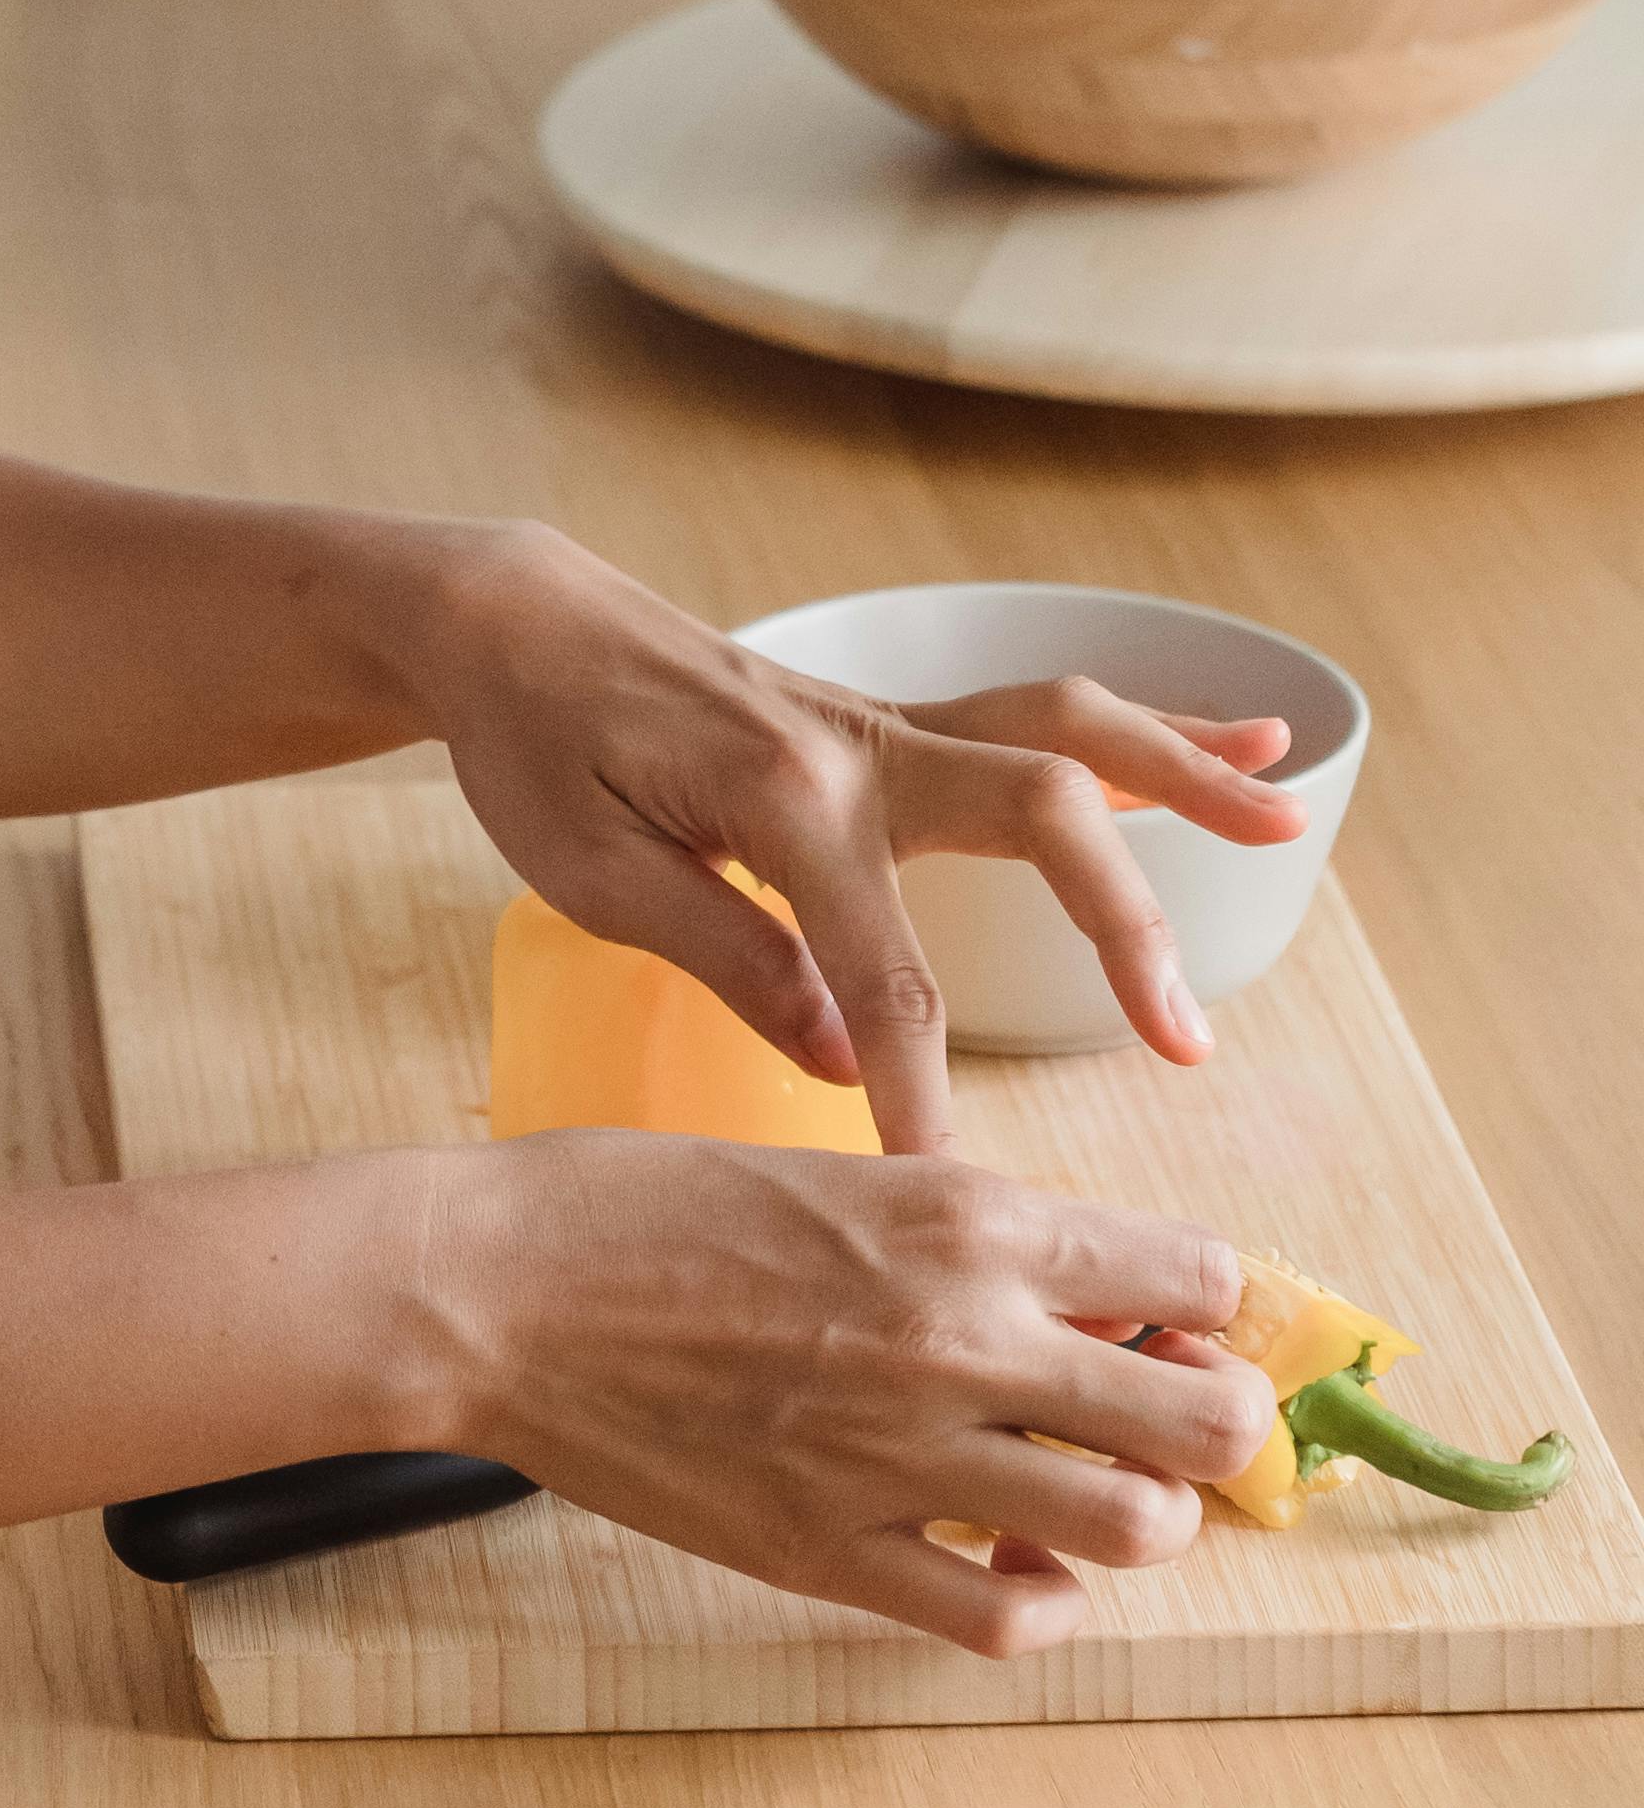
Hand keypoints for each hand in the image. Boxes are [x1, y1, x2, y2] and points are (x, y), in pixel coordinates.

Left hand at [394, 523, 1303, 1153]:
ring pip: (1065, 733)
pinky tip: (1239, 739)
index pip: (880, 970)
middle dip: (1125, 924)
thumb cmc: (535, 747)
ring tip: (1292, 813)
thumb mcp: (589, 867)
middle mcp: (860, 746)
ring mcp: (886, 722)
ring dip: (1184, 772)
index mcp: (781, 799)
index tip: (949, 1185)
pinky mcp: (892, 721)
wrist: (515, 621)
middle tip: (1187, 1042)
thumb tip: (833, 1050)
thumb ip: (723, 951)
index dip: (916, 1086)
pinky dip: (1146, 729)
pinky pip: (1039, 716)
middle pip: (1038, 814)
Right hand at [413, 1126, 1272, 1654]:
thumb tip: (1087, 1295)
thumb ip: (967, 1235)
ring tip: (1076, 1489)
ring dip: (1133, 1513)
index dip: (1204, 1305)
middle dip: (1211, 1421)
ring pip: (1137, 1528)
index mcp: (966, 1217)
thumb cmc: (645, 1204)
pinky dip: (1036, 1599)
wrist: (500, 1289)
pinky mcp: (834, 1549)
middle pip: (1206, 1420)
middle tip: (1155, 1415)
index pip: (1201, 1274)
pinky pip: (1008, 1617)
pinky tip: (1000, 1556)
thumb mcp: (835, 1170)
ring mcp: (902, 1455)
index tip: (1167, 1319)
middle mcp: (963, 1337)